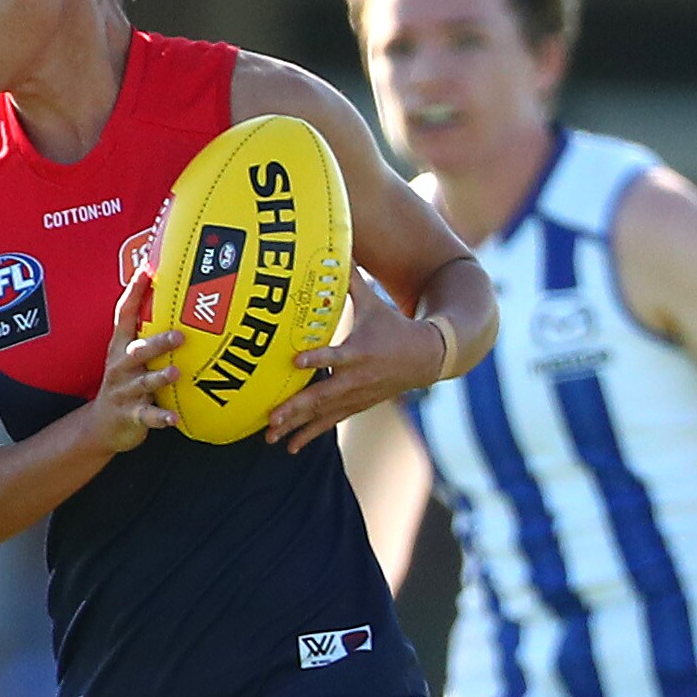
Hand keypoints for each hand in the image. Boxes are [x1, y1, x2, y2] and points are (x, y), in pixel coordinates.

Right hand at [86, 269, 183, 452]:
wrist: (102, 425)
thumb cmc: (125, 384)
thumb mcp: (129, 357)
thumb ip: (147, 334)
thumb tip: (177, 303)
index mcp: (120, 348)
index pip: (124, 315)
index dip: (135, 293)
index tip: (147, 271)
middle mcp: (121, 367)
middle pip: (137, 350)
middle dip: (157, 342)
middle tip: (180, 335)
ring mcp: (125, 391)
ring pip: (143, 383)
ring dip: (160, 377)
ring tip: (176, 371)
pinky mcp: (131, 415)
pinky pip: (147, 416)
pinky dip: (160, 417)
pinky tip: (174, 418)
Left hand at [263, 269, 446, 452]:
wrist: (425, 358)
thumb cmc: (393, 325)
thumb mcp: (374, 303)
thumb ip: (351, 281)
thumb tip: (338, 249)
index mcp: (359, 351)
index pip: (336, 355)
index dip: (318, 358)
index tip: (296, 360)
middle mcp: (356, 378)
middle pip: (322, 395)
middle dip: (295, 408)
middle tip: (271, 417)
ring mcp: (355, 396)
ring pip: (322, 415)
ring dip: (296, 427)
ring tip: (271, 437)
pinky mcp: (356, 406)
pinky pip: (329, 423)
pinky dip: (310, 435)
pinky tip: (291, 447)